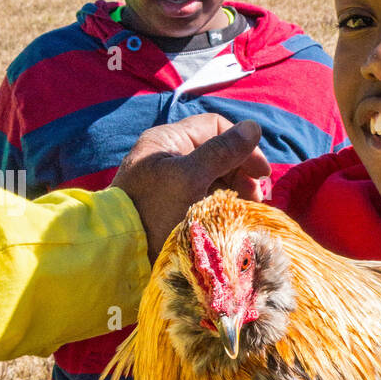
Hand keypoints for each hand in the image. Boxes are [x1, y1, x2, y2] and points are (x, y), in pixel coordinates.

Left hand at [112, 115, 270, 260]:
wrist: (119, 251)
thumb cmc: (153, 210)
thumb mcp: (189, 178)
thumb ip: (222, 152)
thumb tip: (254, 127)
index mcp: (168, 140)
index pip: (216, 128)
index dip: (242, 146)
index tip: (261, 174)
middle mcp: (169, 156)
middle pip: (217, 153)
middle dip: (241, 173)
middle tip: (256, 199)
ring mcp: (170, 181)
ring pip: (213, 177)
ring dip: (235, 191)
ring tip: (247, 211)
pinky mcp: (172, 205)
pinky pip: (204, 196)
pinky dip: (221, 204)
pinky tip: (230, 217)